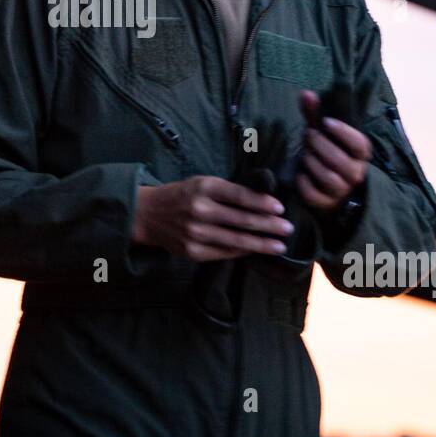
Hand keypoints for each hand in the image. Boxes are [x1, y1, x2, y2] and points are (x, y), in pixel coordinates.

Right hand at [133, 176, 293, 261]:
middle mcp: (199, 210)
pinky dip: (242, 252)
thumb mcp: (202, 183)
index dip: (262, 203)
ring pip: (236, 241)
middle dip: (269, 226)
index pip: (240, 196)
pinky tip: (256, 251)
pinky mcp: (192, 251)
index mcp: (203, 188)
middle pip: (242, 220)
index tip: (280, 208)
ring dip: (261, 244)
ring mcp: (195, 233)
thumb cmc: (182, 196)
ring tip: (279, 245)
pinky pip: (224, 253)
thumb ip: (228, 192)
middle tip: (288, 228)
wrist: (148, 214)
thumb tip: (264, 201)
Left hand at [295, 89, 371, 213]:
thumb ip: (315, 114)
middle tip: (308, 136)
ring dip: (311, 161)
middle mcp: (355, 174)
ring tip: (305, 153)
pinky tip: (300, 172)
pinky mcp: (326, 204)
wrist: (328, 188)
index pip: (360, 144)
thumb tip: (305, 93)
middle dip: (318, 144)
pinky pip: (313, 194)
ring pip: (327, 176)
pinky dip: (303, 181)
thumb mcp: (323, 133)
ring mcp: (341, 191)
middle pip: (338, 160)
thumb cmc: (327, 153)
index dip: (343, 132)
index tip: (326, 122)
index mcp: (361, 154)